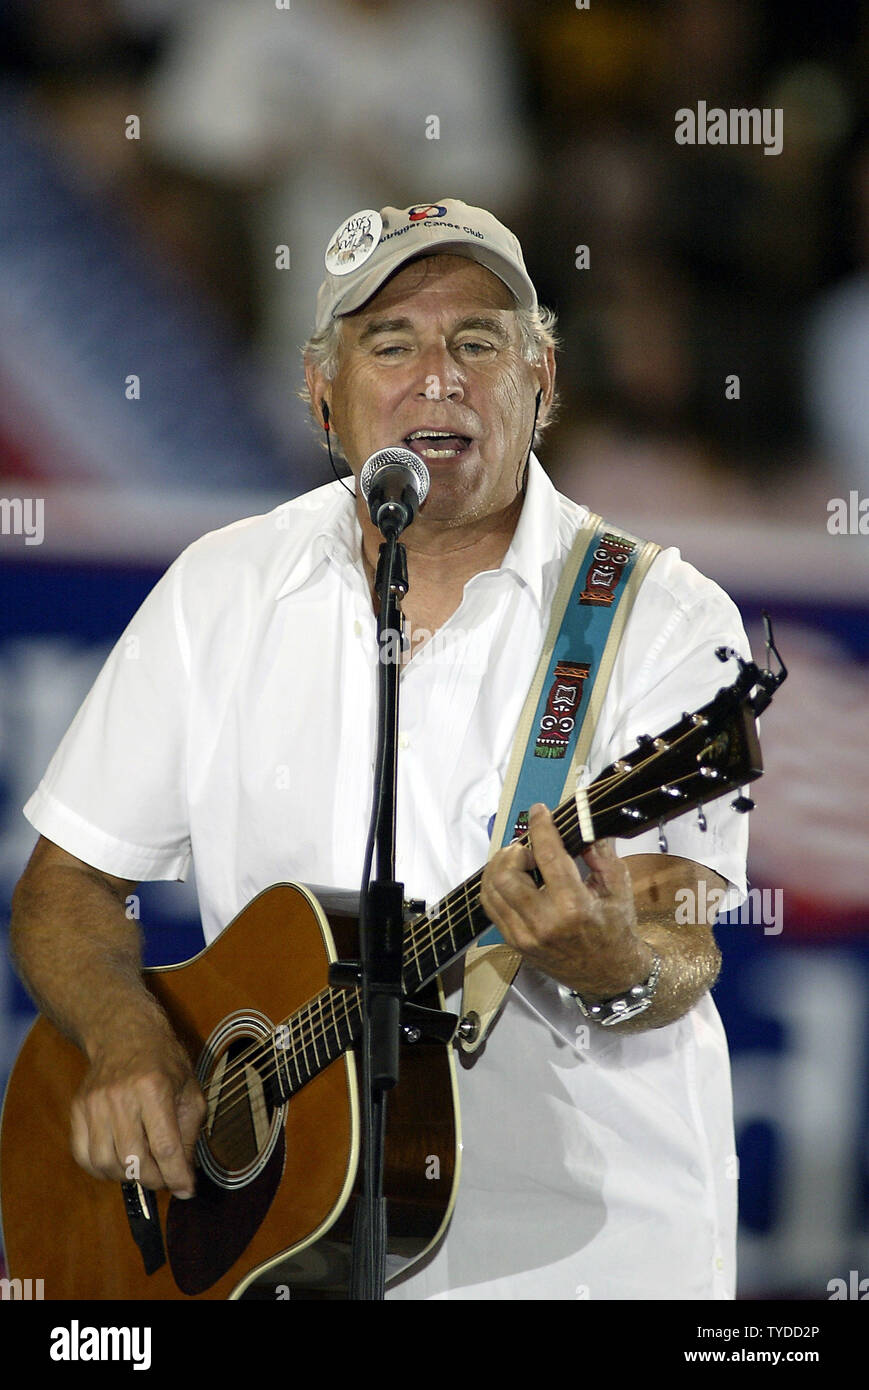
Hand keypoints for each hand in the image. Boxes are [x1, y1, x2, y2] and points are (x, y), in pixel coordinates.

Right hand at [70, 1023, 205, 1198]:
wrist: (124, 1033)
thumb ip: (189, 1132)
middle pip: (134, 1160)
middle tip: (166, 1177)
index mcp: (154, 1087)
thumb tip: (184, 1174)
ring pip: (107, 1164)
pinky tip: (119, 1160)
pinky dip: (102, 1169)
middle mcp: (121, 1096)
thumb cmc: (163, 1061)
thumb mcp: (190, 1089)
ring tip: (144, 1167)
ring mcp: (94, 1103)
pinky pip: (84, 1156)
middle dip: (155, 1179)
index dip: (177, 1175)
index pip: (165, 1146)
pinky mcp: (78, 1109)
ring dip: (129, 1176)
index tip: (187, 1189)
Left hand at [480, 802, 653, 997]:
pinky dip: (496, 886)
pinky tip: (511, 878)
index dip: (541, 827)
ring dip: (500, 867)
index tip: (539, 811)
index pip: (547, 855)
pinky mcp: (515, 943)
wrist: (609, 974)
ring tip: (517, 860)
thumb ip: (600, 854)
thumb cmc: (616, 929)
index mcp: (573, 907)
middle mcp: (543, 923)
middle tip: (529, 847)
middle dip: (514, 851)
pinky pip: (492, 908)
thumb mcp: (618, 888)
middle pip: (507, 874)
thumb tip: (584, 824)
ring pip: (492, 890)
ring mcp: (525, 936)